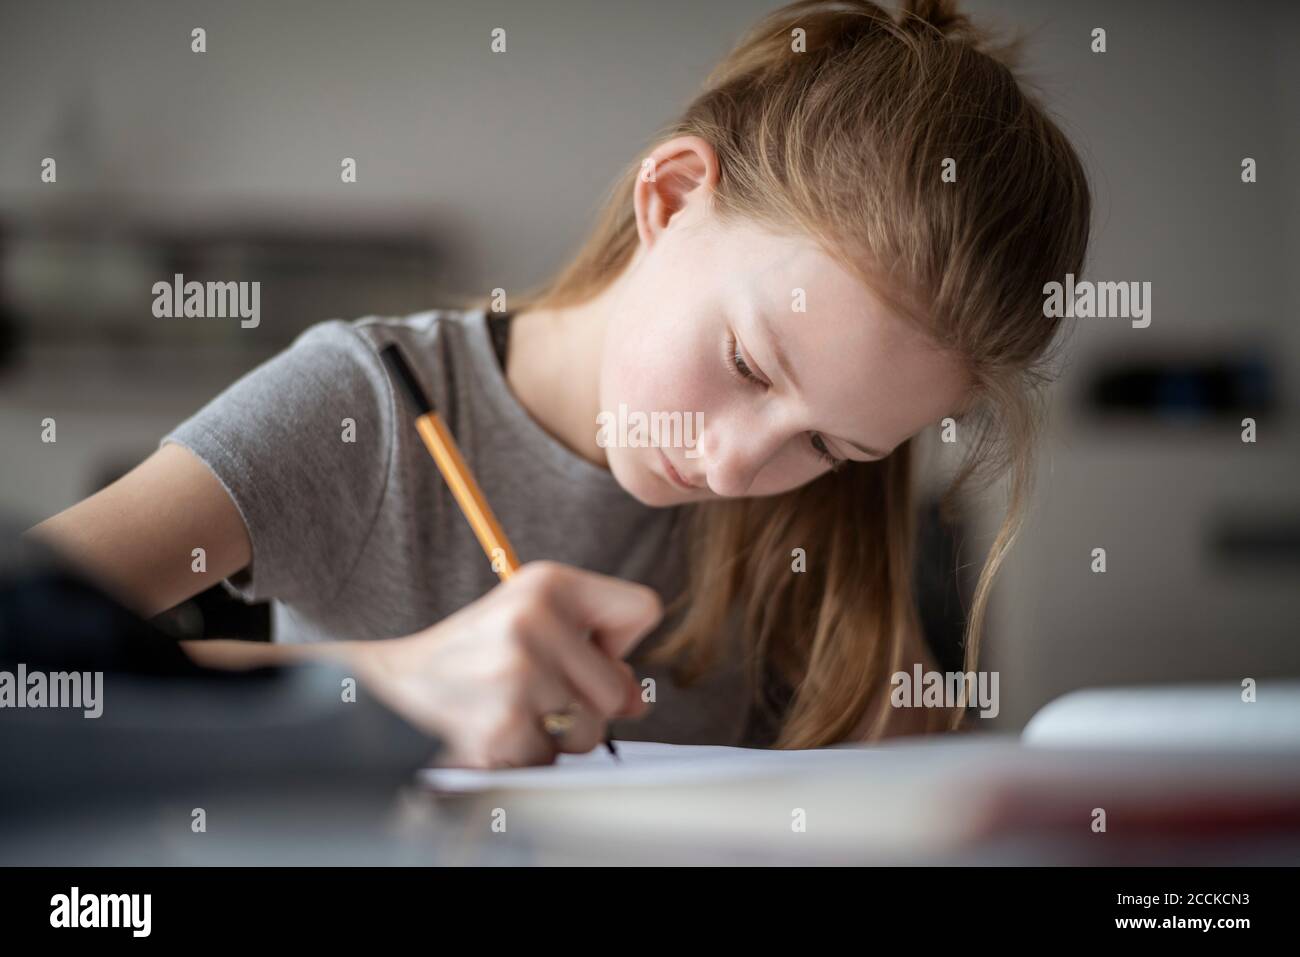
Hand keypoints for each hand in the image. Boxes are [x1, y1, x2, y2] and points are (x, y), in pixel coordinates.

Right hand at [349, 561, 659, 767]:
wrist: (394, 690)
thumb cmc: (475, 656)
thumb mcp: (533, 622)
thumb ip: (597, 652)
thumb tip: (636, 701)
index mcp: (546, 583)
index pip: (641, 608)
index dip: (618, 642)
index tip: (582, 646)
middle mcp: (533, 619)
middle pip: (618, 688)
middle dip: (585, 703)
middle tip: (531, 688)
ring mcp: (516, 675)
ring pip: (590, 731)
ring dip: (557, 736)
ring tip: (512, 709)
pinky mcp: (502, 728)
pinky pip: (552, 761)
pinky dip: (527, 757)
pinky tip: (495, 730)